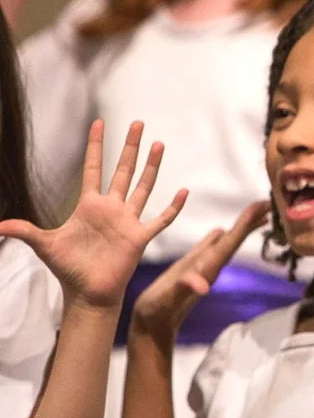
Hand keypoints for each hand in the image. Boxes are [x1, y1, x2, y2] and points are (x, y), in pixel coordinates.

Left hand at [0, 121, 184, 313]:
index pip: (93, 168)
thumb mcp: (44, 245)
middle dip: (130, 146)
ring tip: (158, 144)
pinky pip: (161, 220)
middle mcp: (112, 209)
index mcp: (90, 206)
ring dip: (151, 167)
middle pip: (123, 171)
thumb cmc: (68, 269)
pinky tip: (183, 192)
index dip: (95, 146)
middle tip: (137, 123)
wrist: (87, 294)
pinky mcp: (140, 238)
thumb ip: (25, 230)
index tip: (98, 123)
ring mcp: (128, 221)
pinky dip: (173, 207)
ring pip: (143, 188)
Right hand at [130, 200, 269, 341]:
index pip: (231, 242)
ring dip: (243, 227)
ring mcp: (202, 267)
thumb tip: (203, 286)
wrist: (152, 326)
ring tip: (258, 212)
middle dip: (252, 220)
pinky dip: (221, 236)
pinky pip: (211, 248)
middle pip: (236, 239)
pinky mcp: (192, 269)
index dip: (246, 223)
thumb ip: (183, 290)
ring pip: (227, 243)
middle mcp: (210, 267)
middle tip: (272, 202)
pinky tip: (226, 230)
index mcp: (207, 269)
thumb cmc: (157, 313)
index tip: (262, 206)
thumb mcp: (167, 300)